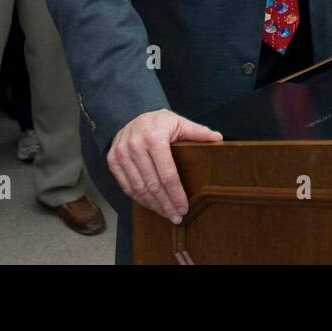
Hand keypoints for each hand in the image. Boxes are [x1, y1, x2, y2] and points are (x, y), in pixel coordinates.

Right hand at [107, 109, 222, 223]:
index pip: (167, 174)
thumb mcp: (180, 123)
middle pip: (153, 185)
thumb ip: (198, 132)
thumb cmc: (160, 122)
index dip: (176, 194)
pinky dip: (139, 199)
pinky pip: (126, 186)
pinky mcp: (112, 159)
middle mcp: (135, 144)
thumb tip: (218, 139)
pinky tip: (150, 204)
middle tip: (176, 216)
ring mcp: (121, 152)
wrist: (132, 114)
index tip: (184, 207)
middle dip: (166, 204)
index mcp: (154, 137)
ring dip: (153, 205)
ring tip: (165, 213)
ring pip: (138, 188)